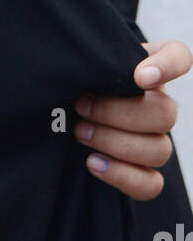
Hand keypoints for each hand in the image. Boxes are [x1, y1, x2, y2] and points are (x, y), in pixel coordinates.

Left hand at [73, 39, 192, 199]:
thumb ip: (93, 57)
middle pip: (167, 113)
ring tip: (80, 132)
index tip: (140, 77)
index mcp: (148, 67)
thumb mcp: (82, 61)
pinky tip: (93, 162)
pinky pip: (151, 184)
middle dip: (117, 113)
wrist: (61, 110)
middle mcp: (158, 102)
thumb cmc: (73, 80)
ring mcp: (155, 139)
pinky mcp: (144, 171)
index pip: (179, 56)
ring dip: (115, 142)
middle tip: (82, 106)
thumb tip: (92, 64)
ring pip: (159, 150)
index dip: (168, 67)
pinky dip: (122, 175)